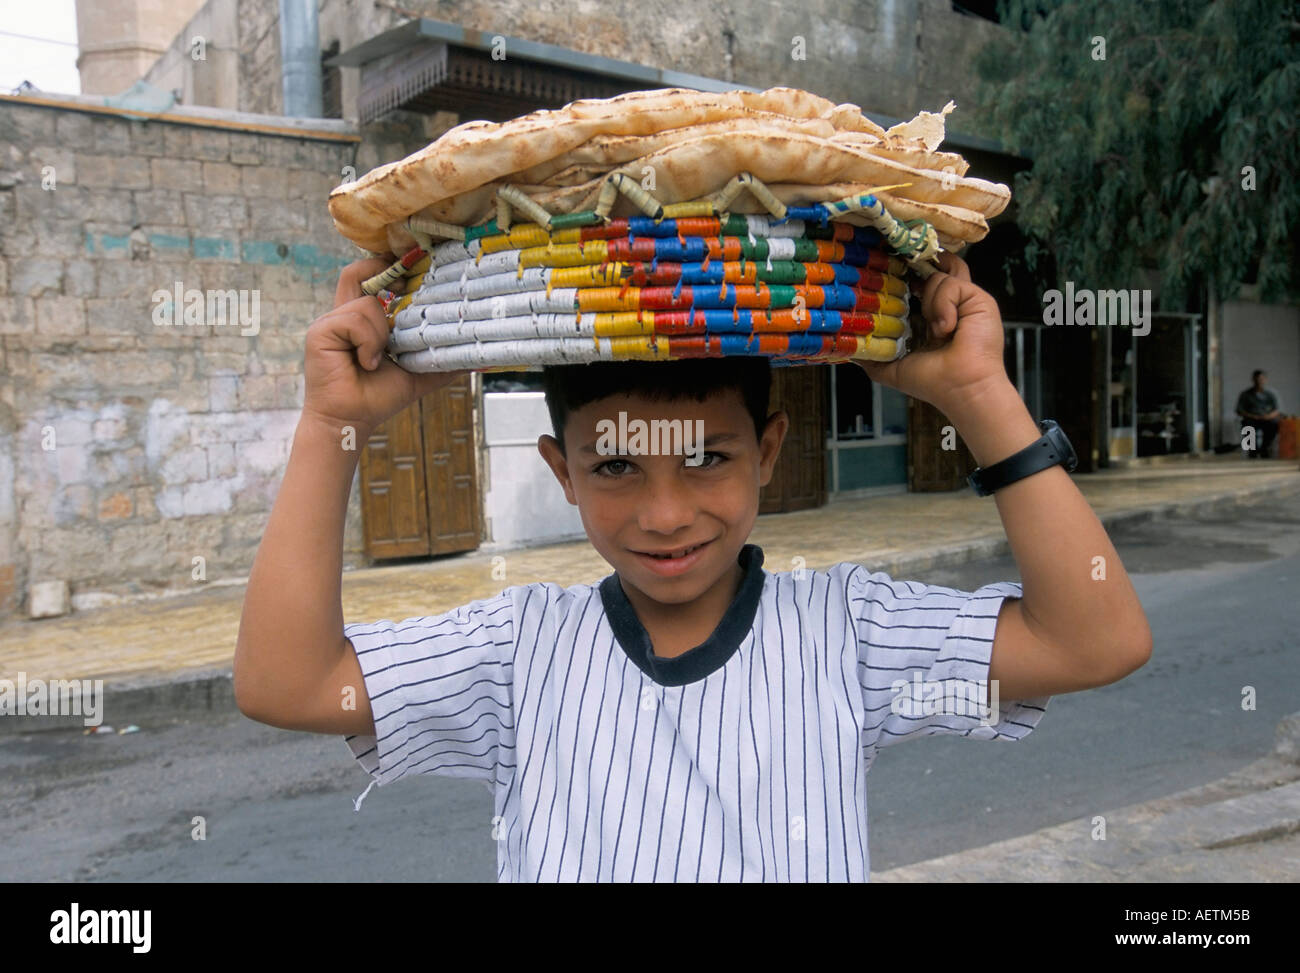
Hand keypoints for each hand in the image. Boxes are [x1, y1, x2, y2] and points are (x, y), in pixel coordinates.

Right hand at [301, 258, 464, 434]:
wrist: (351, 421)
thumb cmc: (378, 397)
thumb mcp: (417, 374)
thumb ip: (441, 361)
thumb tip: (479, 358)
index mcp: (362, 319)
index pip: (371, 277)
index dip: (389, 265)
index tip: (416, 260)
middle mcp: (344, 314)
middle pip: (359, 271)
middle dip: (386, 270)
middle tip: (409, 281)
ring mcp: (330, 321)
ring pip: (368, 304)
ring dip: (382, 332)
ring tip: (379, 360)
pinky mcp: (320, 331)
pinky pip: (355, 320)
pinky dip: (369, 342)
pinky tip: (367, 363)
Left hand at [856, 250, 1009, 414]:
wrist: (961, 388)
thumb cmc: (935, 383)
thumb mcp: (894, 369)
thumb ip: (873, 357)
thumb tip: (849, 351)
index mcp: (934, 319)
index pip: (920, 286)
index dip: (906, 278)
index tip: (890, 276)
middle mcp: (950, 307)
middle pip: (935, 269)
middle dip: (918, 268)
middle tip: (906, 277)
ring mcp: (965, 301)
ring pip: (939, 277)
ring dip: (931, 301)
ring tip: (937, 331)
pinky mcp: (978, 299)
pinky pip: (952, 284)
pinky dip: (944, 304)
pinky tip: (948, 328)